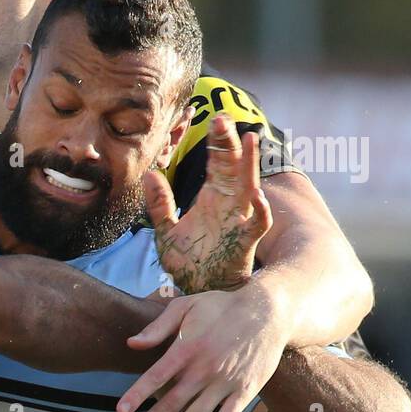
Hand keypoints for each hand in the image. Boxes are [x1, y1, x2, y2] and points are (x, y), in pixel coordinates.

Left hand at [116, 282, 288, 411]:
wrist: (270, 312)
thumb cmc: (222, 306)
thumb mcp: (187, 305)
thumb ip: (158, 327)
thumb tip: (131, 343)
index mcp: (187, 348)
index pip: (156, 376)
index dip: (138, 394)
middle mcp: (204, 370)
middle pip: (170, 405)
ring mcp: (225, 384)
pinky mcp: (243, 393)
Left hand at [145, 114, 271, 293]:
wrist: (199, 292)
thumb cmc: (189, 263)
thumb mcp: (167, 231)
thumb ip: (159, 204)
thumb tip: (149, 173)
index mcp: (212, 199)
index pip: (217, 163)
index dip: (216, 142)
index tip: (213, 120)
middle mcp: (229, 205)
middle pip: (233, 168)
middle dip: (230, 144)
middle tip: (225, 118)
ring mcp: (239, 222)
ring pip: (249, 188)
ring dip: (250, 165)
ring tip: (251, 140)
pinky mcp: (244, 243)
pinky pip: (256, 225)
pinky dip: (260, 212)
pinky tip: (258, 198)